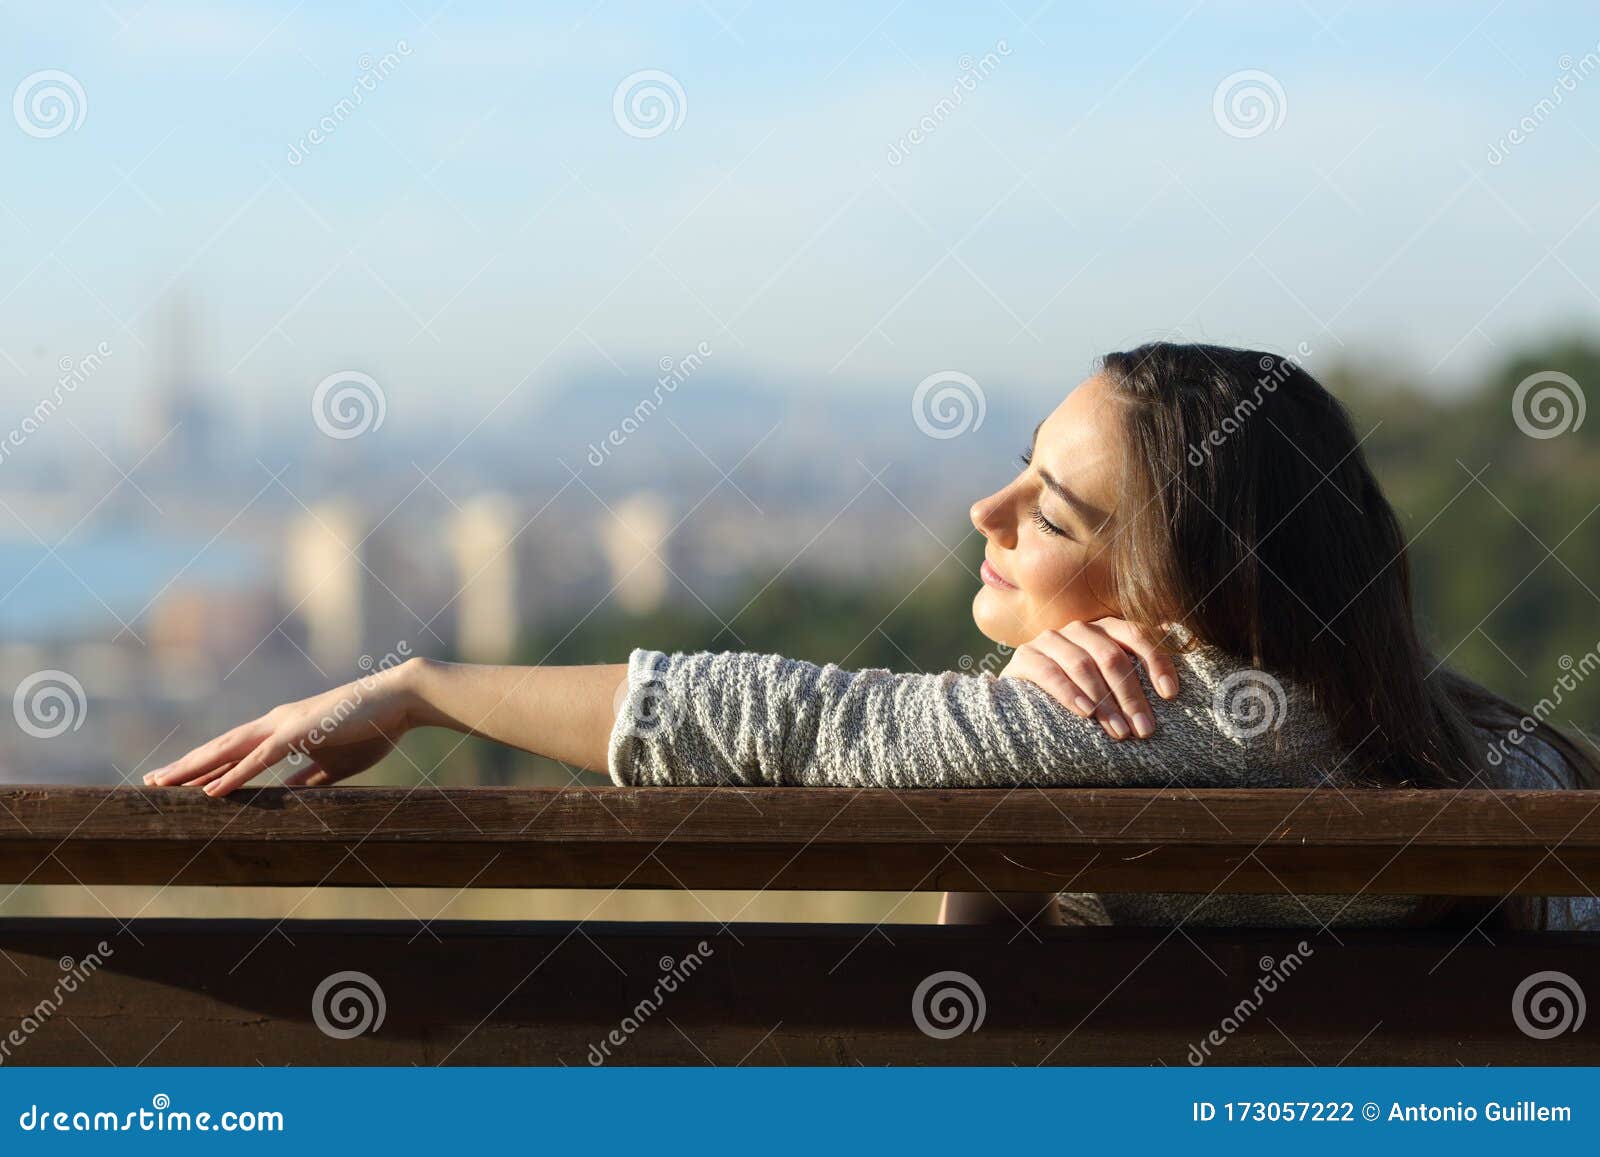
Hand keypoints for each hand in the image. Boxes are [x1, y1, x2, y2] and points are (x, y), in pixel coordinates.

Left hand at [142, 660, 424, 796]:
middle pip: (220, 747)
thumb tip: (283, 793)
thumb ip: (304, 777)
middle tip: (151, 782)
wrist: (399, 700)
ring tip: (163, 784)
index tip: (179, 781)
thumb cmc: (372, 728)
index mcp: (284, 729)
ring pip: (229, 749)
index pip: (235, 751)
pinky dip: (233, 774)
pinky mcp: (299, 731)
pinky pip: (260, 758)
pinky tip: (211, 790)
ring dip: (195, 767)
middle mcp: (276, 723)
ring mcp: (285, 724)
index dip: (205, 766)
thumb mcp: (333, 763)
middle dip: (185, 766)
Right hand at [998, 618, 1178, 739]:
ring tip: (1118, 731)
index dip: (1156, 662)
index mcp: (1105, 628)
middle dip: (1131, 696)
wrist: (1026, 697)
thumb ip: (1139, 662)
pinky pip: (1049, 672)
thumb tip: (1185, 640)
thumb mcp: (1111, 679)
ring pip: (1083, 664)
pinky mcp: (1025, 656)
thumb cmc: (1080, 690)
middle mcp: (1080, 628)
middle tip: (1144, 729)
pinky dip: (1069, 693)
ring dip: (1104, 701)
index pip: (1136, 635)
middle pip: (1111, 656)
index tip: (1170, 694)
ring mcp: (1050, 639)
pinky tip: (1085, 712)